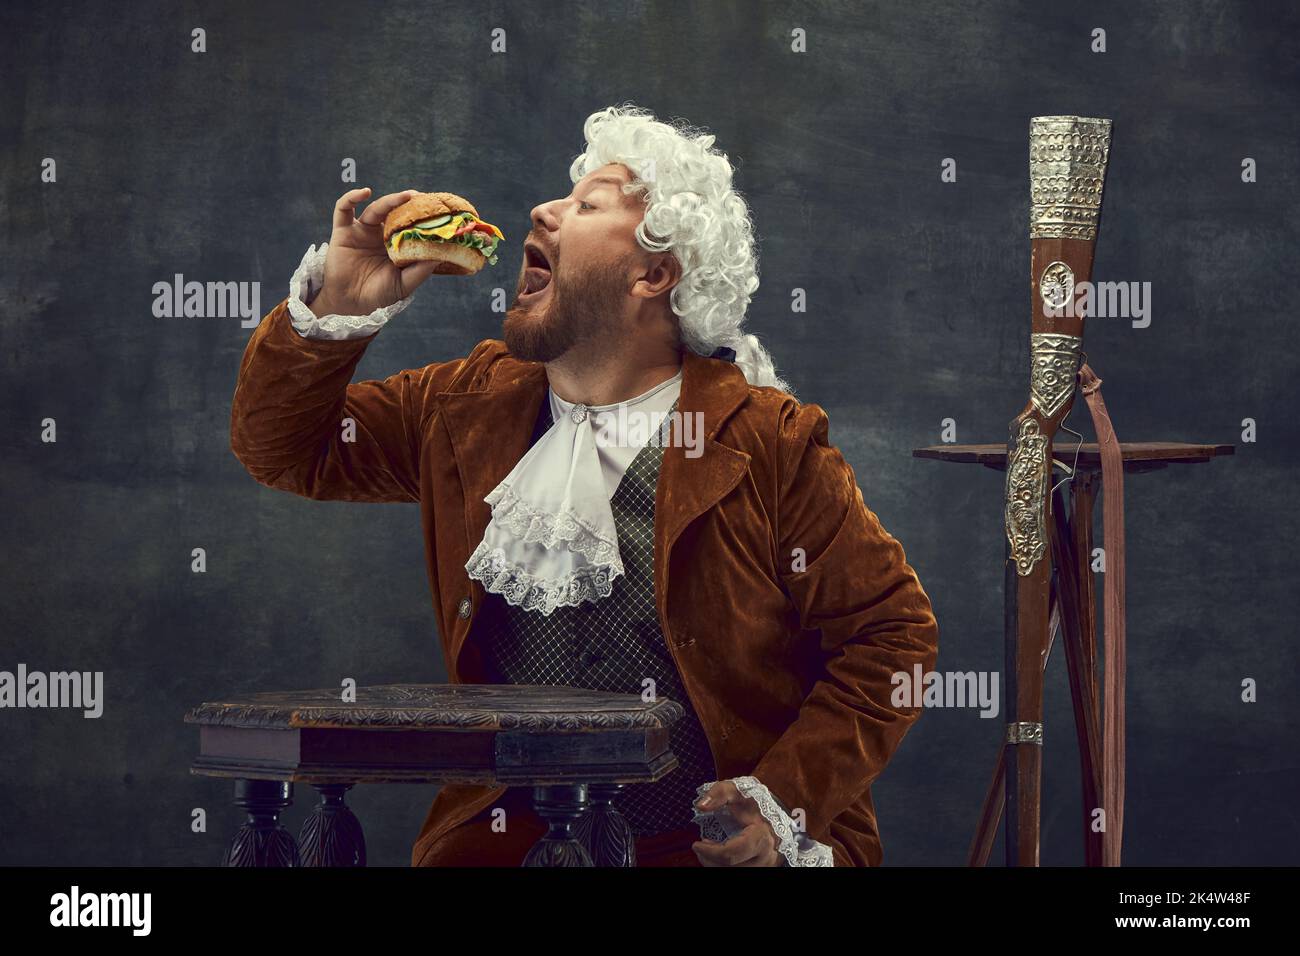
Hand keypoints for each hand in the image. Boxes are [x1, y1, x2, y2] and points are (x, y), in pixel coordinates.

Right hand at [310, 187, 450, 316]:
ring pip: (375, 209)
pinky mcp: (343, 231)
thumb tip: (441, 255)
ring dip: (390, 200)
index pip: (408, 224)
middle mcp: (379, 234)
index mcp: (394, 244)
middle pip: (394, 212)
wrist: (350, 304)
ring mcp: (361, 231)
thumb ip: (421, 270)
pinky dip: (351, 197)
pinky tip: (365, 192)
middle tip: (422, 198)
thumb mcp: (404, 284)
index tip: (434, 210)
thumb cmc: (379, 295)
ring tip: (406, 196)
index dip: (419, 216)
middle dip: (407, 203)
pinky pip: (343, 209)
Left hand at [691, 779, 784, 866]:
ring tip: (709, 850)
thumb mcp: (735, 791)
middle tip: (700, 847)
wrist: (770, 811)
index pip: (730, 854)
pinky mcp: (763, 868)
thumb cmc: (752, 801)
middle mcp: (766, 856)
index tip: (696, 844)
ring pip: (735, 872)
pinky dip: (725, 865)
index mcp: (761, 837)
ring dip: (716, 864)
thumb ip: (718, 794)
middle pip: (731, 867)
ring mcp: (766, 864)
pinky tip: (718, 856)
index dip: (709, 852)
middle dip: (709, 859)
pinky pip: (741, 871)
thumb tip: (701, 806)